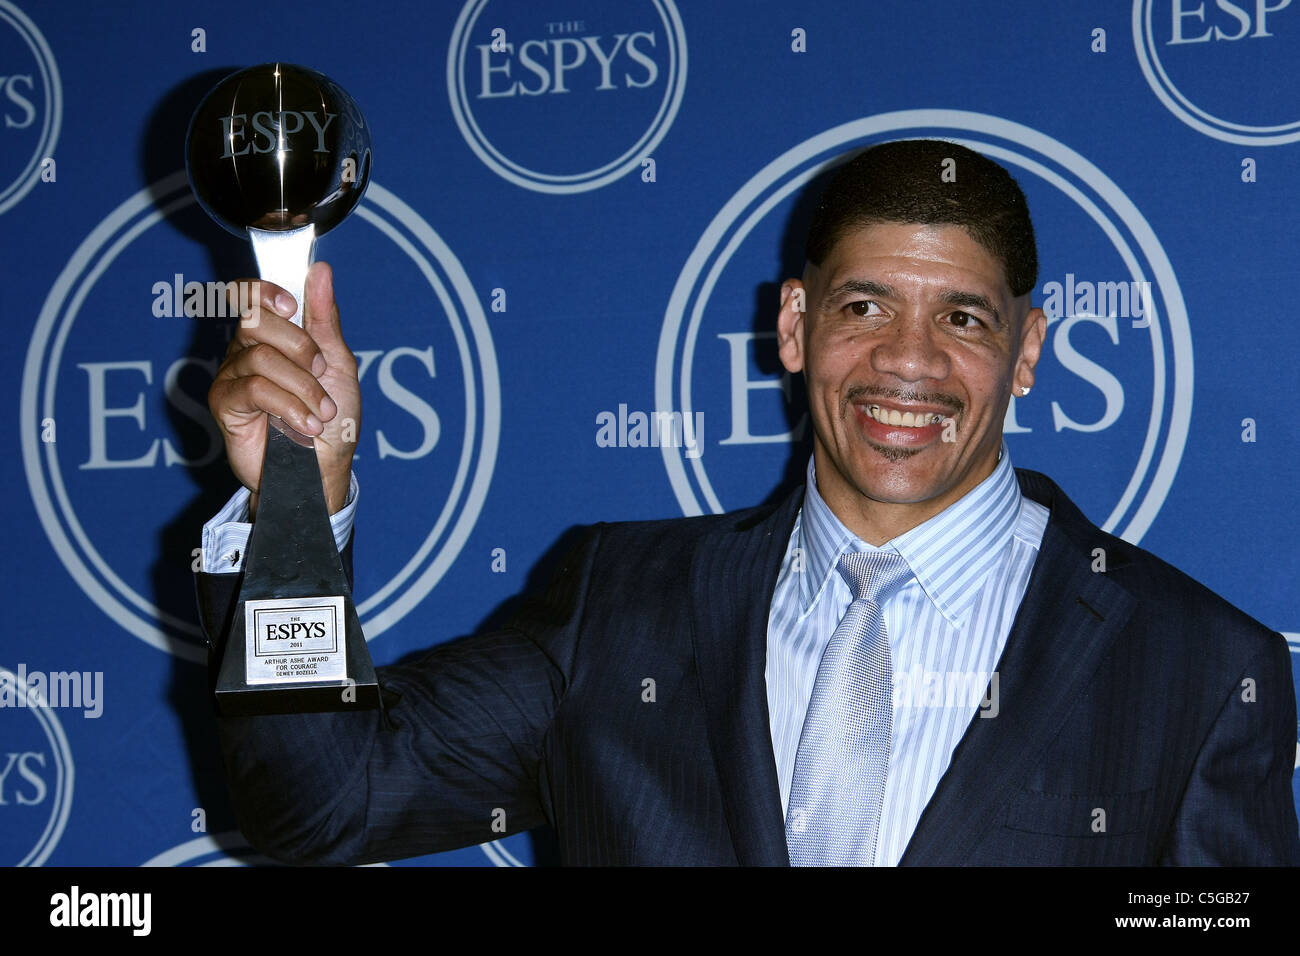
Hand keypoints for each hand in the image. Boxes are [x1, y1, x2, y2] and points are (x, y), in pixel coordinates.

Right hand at [208, 262, 359, 516]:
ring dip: (302, 386)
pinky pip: (253, 387)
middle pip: (256, 320)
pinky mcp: (224, 404)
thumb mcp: (338, 364)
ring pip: (261, 357)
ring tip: (319, 413)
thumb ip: (325, 319)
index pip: (250, 294)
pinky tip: (304, 425)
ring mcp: (232, 376)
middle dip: (300, 347)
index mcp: (274, 335)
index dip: (264, 290)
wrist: (325, 469)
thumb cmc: (333, 419)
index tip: (291, 306)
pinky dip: (288, 405)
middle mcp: (246, 350)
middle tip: (321, 374)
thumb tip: (320, 270)